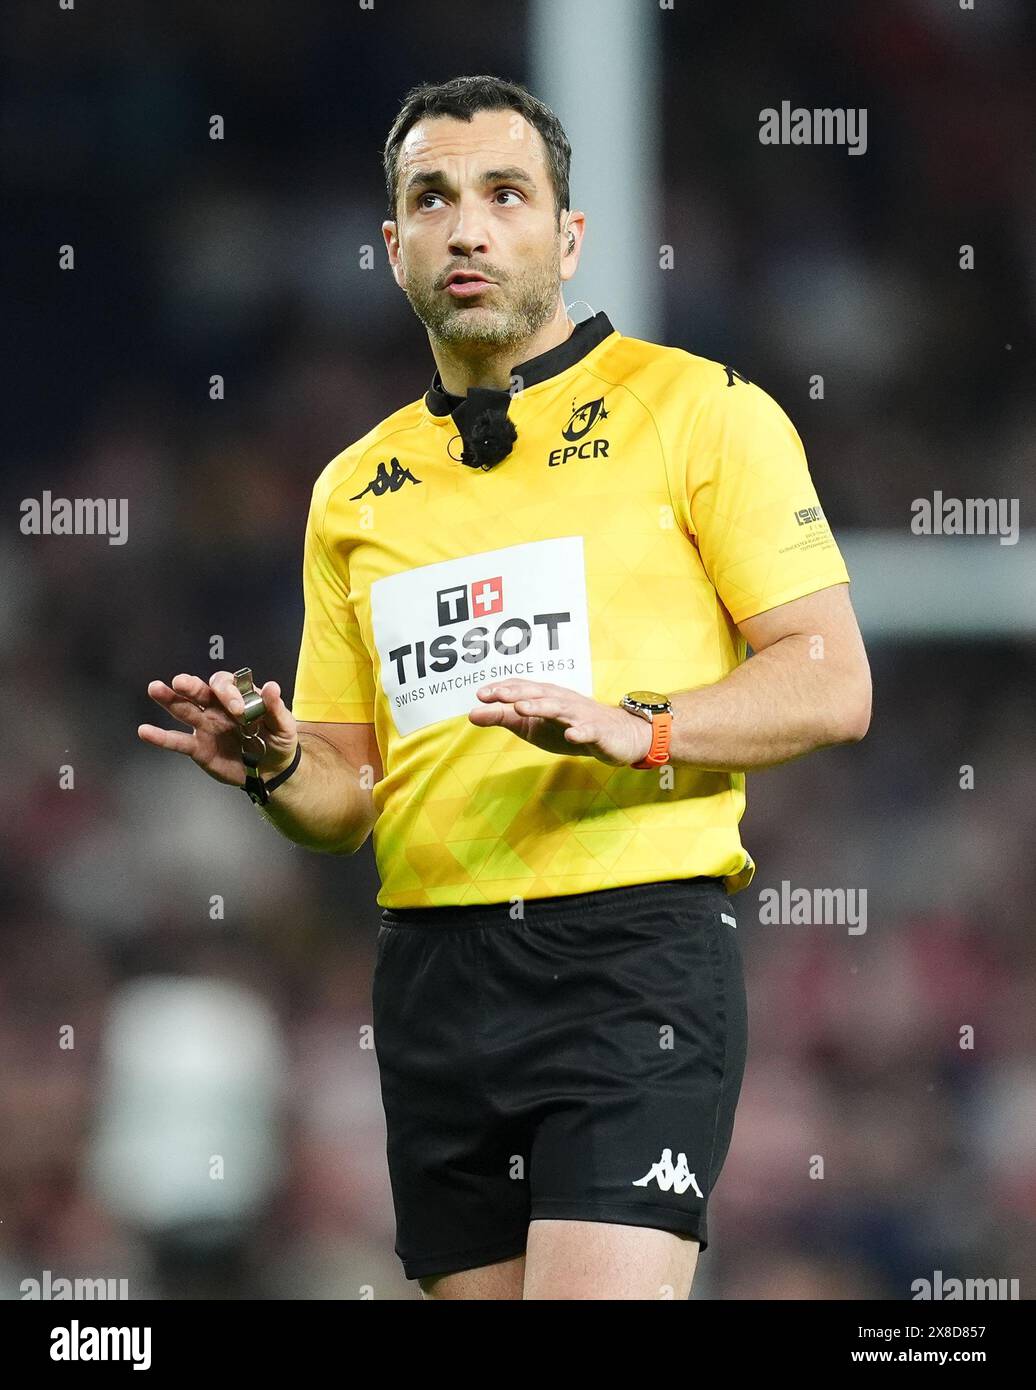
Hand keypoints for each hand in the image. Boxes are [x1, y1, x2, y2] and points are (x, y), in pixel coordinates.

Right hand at [137, 671, 298, 785]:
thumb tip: (271, 686)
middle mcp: (217, 708)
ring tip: (155, 688)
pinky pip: (177, 741)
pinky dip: (161, 737)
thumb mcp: (284, 726)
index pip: (227, 686)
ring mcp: (206, 726)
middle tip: (181, 682)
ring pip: (184, 710)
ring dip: (170, 699)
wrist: (272, 771)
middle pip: (200, 691)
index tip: (237, 709)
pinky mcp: (198, 748)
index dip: (229, 693)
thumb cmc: (279, 742)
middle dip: (191, 686)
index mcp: (238, 698)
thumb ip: (275, 707)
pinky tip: (145, 731)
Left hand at [468, 679, 653, 766]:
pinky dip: (579, 732)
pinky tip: (571, 736)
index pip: (522, 688)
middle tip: (496, 695)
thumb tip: (471, 713)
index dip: (502, 690)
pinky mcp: (598, 732)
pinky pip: (588, 731)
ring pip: (559, 708)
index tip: (480, 694)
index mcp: (545, 697)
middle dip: (516, 693)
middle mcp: (562, 700)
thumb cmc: (568, 726)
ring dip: (540, 707)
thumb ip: (503, 718)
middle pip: (538, 693)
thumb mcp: (530, 725)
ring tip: (521, 708)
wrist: (617, 736)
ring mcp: (581, 715)